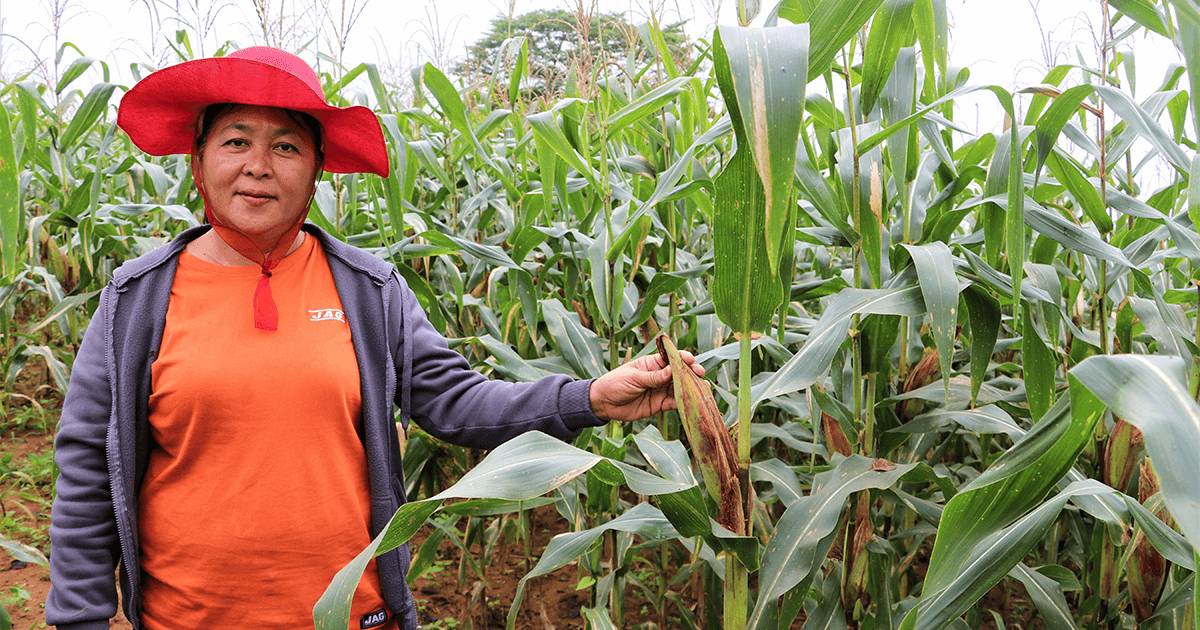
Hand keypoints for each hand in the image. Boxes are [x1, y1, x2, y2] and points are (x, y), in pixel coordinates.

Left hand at [588, 350, 704, 421]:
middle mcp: (660, 375)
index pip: (671, 358)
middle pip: (680, 373)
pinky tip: (693, 402)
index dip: (682, 358)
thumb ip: (653, 377)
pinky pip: (675, 403)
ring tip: (702, 389)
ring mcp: (661, 390)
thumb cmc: (615, 383)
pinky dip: (684, 403)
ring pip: (680, 388)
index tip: (690, 360)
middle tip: (699, 374)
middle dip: (691, 372)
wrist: (603, 404)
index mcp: (652, 363)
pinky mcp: (660, 405)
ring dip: (691, 388)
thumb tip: (672, 371)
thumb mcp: (634, 378)